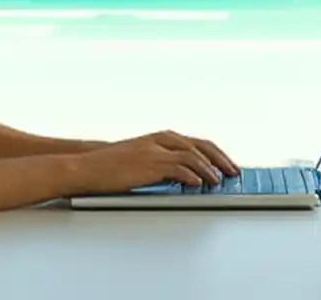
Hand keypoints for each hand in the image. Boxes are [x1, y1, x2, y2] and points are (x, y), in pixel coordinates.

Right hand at [70, 130, 238, 194]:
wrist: (87, 165)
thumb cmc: (111, 165)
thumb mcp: (141, 159)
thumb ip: (162, 163)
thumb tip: (185, 176)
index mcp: (161, 137)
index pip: (197, 142)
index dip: (216, 153)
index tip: (227, 164)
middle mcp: (161, 140)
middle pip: (200, 146)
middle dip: (220, 159)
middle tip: (233, 171)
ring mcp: (155, 150)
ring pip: (192, 156)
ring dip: (209, 169)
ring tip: (220, 180)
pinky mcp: (149, 163)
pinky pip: (178, 168)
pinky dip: (192, 175)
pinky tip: (200, 183)